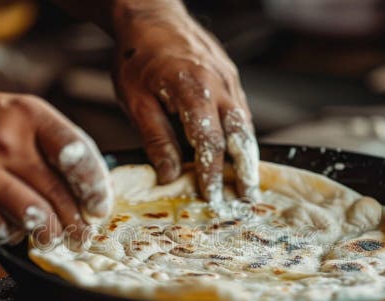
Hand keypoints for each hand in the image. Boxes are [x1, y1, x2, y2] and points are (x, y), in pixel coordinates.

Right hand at [0, 91, 113, 242]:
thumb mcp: (20, 115)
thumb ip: (55, 146)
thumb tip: (94, 191)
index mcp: (27, 114)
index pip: (76, 155)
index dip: (94, 187)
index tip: (99, 207)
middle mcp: (3, 140)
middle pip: (58, 193)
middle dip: (76, 222)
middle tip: (82, 235)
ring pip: (34, 216)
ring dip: (49, 233)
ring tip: (52, 236)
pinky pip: (2, 229)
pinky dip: (14, 234)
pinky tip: (15, 227)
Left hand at [111, 4, 258, 201]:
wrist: (150, 15)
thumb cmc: (136, 58)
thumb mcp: (135, 100)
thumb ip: (155, 138)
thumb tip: (169, 176)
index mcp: (192, 90)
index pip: (209, 141)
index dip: (212, 173)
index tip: (212, 197)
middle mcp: (218, 84)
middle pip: (239, 134)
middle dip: (245, 169)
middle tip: (248, 198)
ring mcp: (228, 78)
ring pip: (245, 123)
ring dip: (248, 154)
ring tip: (249, 183)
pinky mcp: (230, 75)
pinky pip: (241, 110)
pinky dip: (242, 134)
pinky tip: (239, 153)